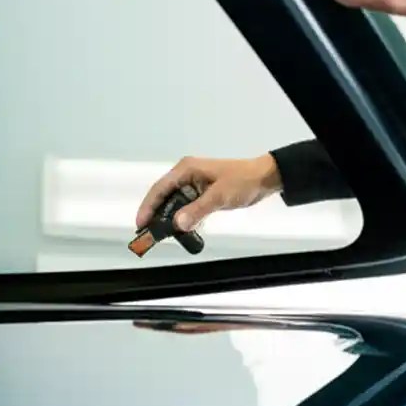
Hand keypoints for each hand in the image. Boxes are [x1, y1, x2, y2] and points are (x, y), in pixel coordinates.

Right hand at [134, 155, 281, 232]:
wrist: (264, 178)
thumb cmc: (243, 180)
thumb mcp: (219, 195)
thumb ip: (197, 209)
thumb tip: (177, 223)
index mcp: (186, 169)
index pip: (160, 188)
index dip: (148, 206)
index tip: (140, 224)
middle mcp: (187, 175)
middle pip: (164, 197)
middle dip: (156, 215)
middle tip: (149, 235)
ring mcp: (194, 185)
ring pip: (175, 204)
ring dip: (170, 219)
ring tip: (163, 236)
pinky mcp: (203, 194)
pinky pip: (187, 208)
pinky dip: (184, 219)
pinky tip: (183, 232)